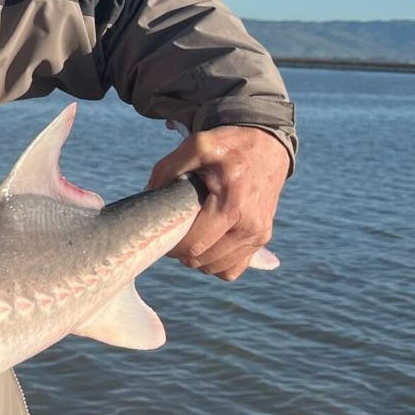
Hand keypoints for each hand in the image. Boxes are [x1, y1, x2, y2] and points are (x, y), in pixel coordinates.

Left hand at [149, 125, 288, 279]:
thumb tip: (148, 196)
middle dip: (181, 251)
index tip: (162, 232)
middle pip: (202, 260)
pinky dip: (216, 263)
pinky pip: (233, 270)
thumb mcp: (196, 145)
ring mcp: (259, 235)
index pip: (194, 245)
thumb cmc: (228, 146)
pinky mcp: (262, 239)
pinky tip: (207, 244)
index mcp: (232, 206)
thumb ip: (167, 169)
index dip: (171, 244)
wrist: (266, 145)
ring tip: (190, 235)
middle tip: (174, 232)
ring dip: (197, 259)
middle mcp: (249, 226)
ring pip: (216, 269)